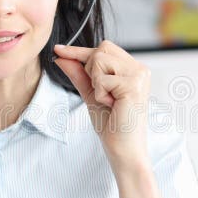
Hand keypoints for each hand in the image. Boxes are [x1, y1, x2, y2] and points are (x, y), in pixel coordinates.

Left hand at [53, 40, 150, 165]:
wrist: (123, 149)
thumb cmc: (112, 126)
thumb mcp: (91, 95)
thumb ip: (79, 74)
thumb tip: (61, 57)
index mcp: (132, 69)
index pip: (103, 48)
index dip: (80, 51)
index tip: (59, 50)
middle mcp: (139, 69)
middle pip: (101, 49)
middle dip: (91, 69)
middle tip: (102, 93)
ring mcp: (139, 75)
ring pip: (100, 60)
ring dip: (96, 83)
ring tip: (109, 101)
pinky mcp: (134, 85)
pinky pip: (102, 79)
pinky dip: (100, 94)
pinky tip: (113, 106)